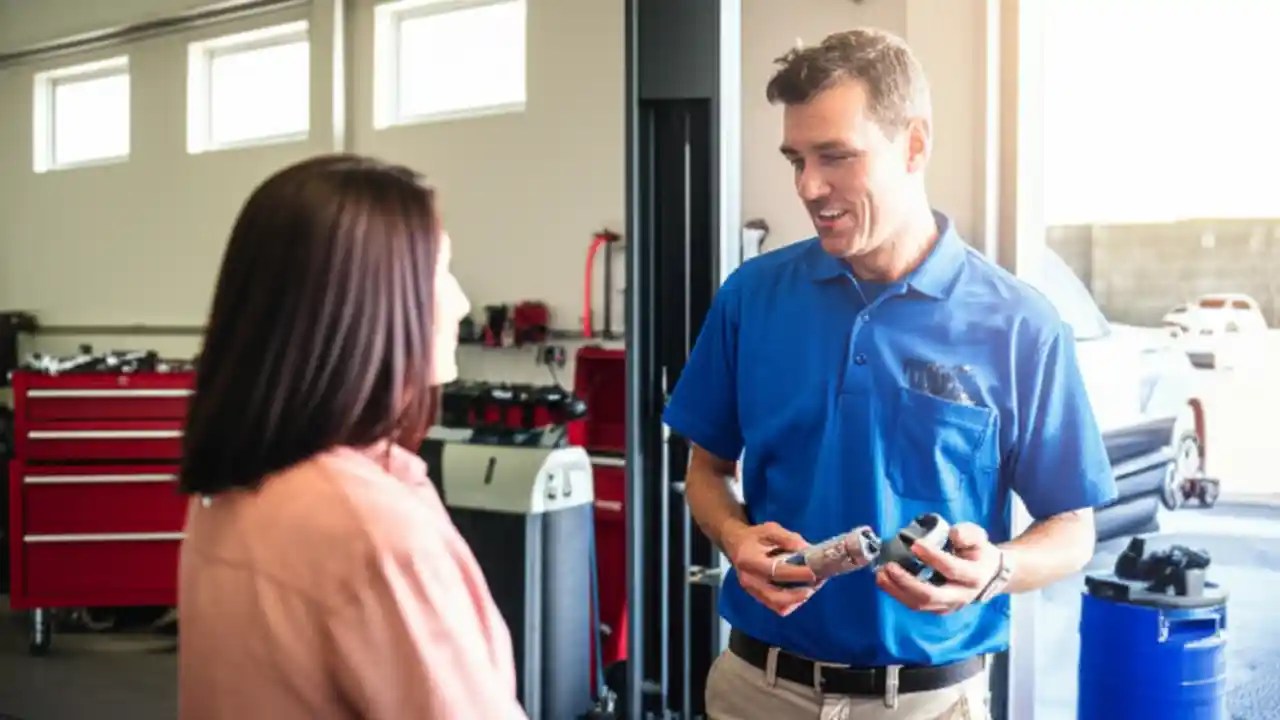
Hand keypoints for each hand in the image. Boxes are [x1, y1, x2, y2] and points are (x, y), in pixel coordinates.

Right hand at [722, 521, 819, 615]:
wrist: (736, 544)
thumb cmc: (754, 537)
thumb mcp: (770, 529)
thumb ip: (788, 539)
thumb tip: (808, 550)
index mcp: (749, 560)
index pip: (774, 571)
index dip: (795, 574)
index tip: (813, 572)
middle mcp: (748, 579)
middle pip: (775, 596)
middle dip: (798, 594)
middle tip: (815, 584)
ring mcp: (752, 591)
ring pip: (778, 605)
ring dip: (797, 599)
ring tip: (812, 587)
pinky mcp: (757, 597)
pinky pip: (777, 607)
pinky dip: (792, 602)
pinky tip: (801, 592)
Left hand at [875, 522, 1002, 613]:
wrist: (986, 574)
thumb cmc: (978, 552)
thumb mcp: (978, 538)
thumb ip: (967, 534)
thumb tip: (953, 534)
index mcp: (973, 576)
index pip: (951, 569)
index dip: (933, 557)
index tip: (915, 544)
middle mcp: (960, 596)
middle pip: (930, 595)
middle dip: (906, 582)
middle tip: (889, 566)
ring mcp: (948, 606)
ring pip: (919, 604)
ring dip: (896, 590)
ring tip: (880, 574)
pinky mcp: (937, 609)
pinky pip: (915, 605)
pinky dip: (897, 593)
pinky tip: (885, 581)